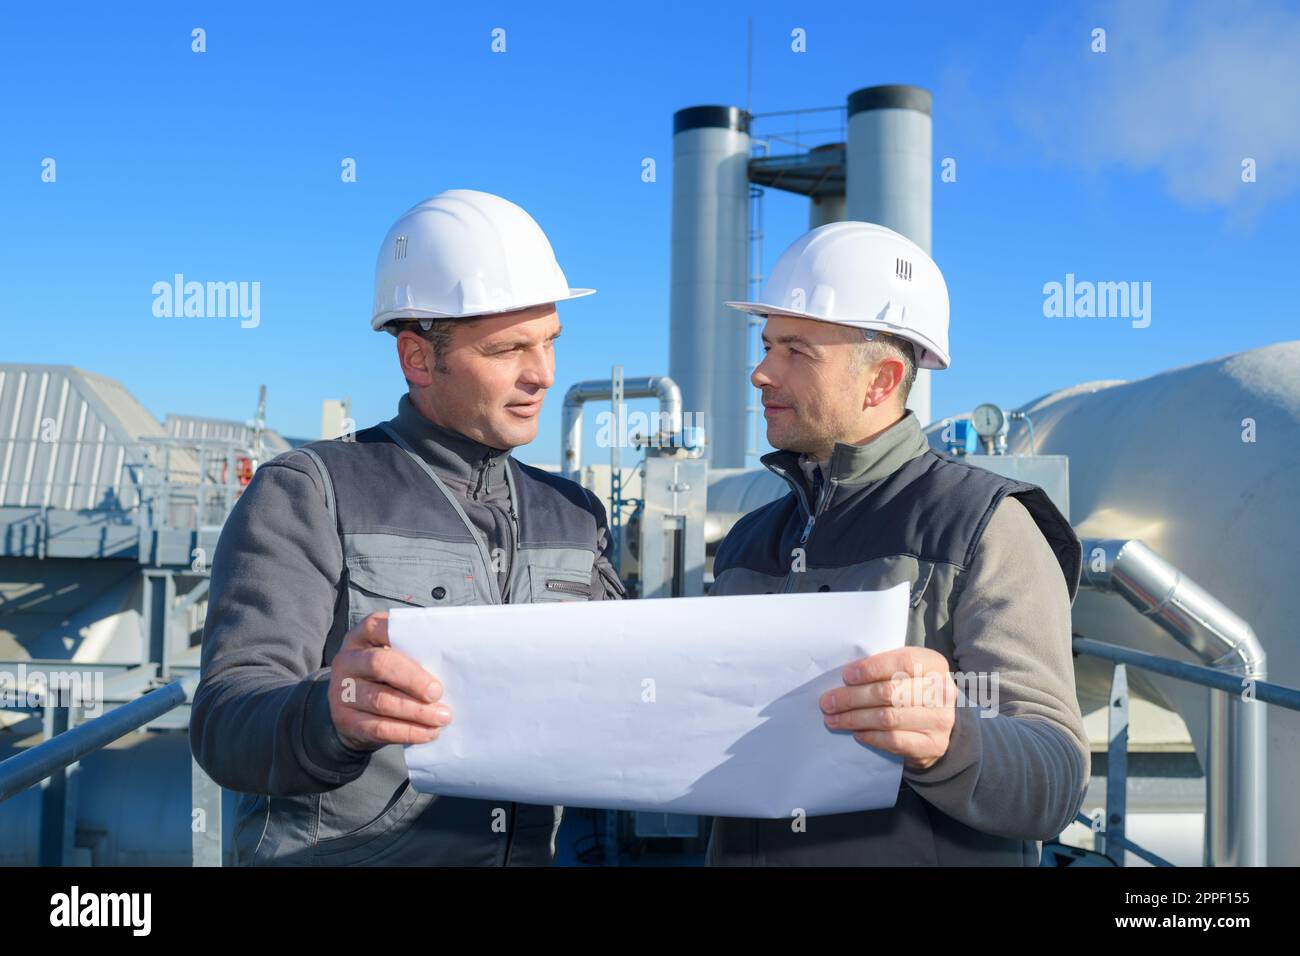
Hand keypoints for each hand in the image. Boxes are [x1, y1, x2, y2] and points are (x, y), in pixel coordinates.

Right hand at [327, 611, 452, 749]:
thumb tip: (452, 662)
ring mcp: (341, 691)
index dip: (403, 636)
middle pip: (379, 664)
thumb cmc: (388, 676)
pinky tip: (428, 732)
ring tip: (442, 717)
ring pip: (380, 700)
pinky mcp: (345, 720)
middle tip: (438, 692)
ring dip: (415, 711)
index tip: (435, 650)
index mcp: (362, 636)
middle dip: (413, 679)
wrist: (354, 712)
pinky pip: (378, 727)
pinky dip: (407, 731)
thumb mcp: (396, 657)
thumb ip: (415, 654)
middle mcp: (348, 661)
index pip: (378, 627)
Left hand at [819, 646, 957, 770]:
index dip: (872, 668)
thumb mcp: (905, 672)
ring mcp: (940, 720)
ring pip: (889, 718)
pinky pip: (895, 740)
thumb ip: (882, 670)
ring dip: (855, 719)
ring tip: (833, 719)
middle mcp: (942, 691)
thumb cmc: (912, 691)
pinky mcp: (933, 745)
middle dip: (853, 697)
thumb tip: (844, 679)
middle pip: (891, 692)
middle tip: (827, 702)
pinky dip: (871, 736)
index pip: (903, 662)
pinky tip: (856, 733)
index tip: (846, 676)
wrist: (938, 726)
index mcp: (934, 665)